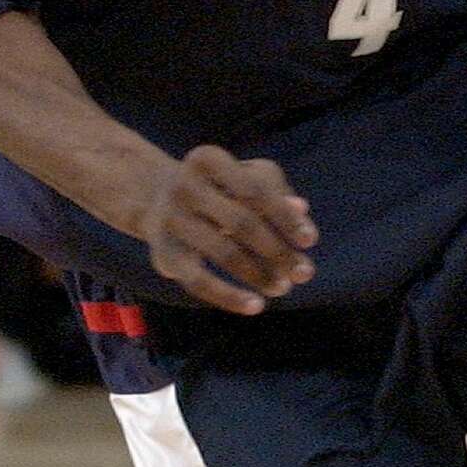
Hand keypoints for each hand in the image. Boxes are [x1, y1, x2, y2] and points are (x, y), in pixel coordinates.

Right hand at [122, 145, 318, 315]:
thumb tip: (302, 210)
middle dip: (278, 251)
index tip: (310, 241)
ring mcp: (171, 221)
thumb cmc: (217, 186)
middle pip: (241, 222)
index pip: (254, 190)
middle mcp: (184, 186)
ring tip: (283, 287)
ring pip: (224, 253)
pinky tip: (255, 306)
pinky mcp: (165, 255)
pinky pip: (199, 282)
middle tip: (304, 273)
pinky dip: (229, 297)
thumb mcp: (245, 177)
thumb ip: (276, 191)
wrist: (156, 199)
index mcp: (207, 159)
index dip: (284, 217)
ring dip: (259, 274)